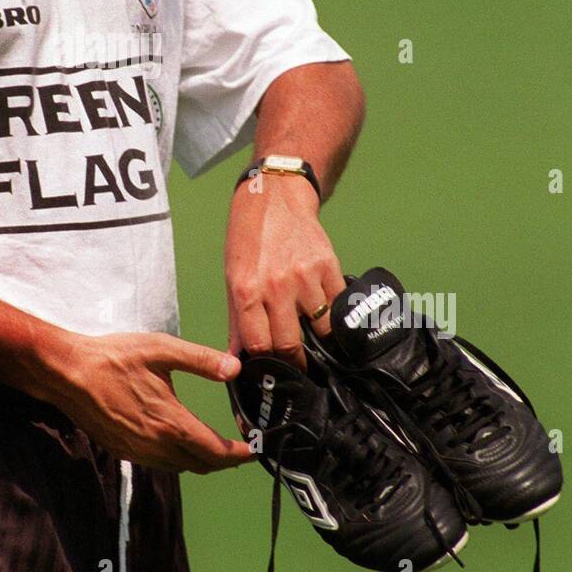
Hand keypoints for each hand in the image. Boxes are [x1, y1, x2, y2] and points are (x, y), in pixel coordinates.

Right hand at [49, 332, 255, 473]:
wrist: (68, 374)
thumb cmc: (113, 358)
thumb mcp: (161, 349)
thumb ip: (201, 360)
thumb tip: (234, 368)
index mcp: (171, 423)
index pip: (216, 452)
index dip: (239, 454)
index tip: (254, 449)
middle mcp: (156, 445)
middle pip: (201, 465)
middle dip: (224, 461)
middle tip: (239, 450)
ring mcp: (137, 452)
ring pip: (180, 467)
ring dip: (200, 461)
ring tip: (213, 447)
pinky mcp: (122, 451)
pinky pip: (158, 463)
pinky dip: (176, 458)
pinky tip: (176, 441)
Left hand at [224, 173, 345, 369]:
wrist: (275, 197)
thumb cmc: (249, 239)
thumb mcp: (233, 277)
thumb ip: (237, 320)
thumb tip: (235, 360)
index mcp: (247, 290)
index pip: (260, 345)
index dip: (269, 365)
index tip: (276, 374)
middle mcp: (276, 286)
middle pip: (291, 344)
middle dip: (296, 362)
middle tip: (300, 367)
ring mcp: (306, 277)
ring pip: (320, 330)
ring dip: (319, 339)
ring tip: (315, 339)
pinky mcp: (329, 267)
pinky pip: (338, 306)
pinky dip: (335, 315)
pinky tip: (327, 313)